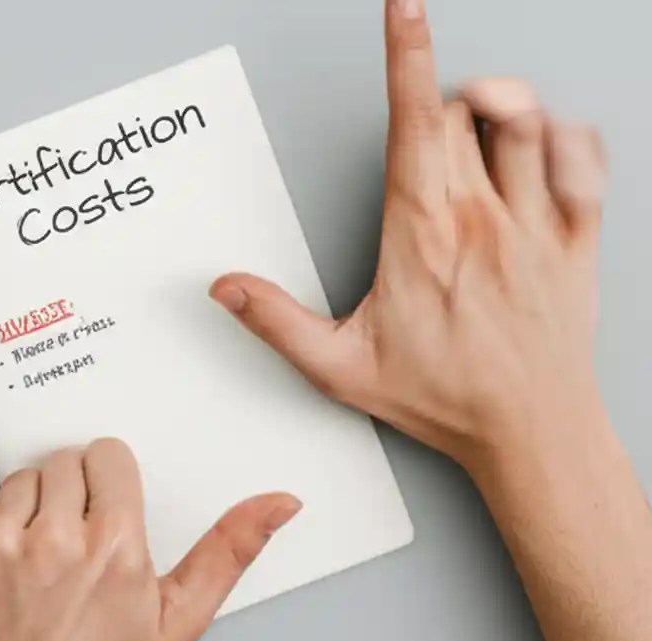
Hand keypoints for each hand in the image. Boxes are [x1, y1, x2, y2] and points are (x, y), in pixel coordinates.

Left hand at [0, 320, 300, 640]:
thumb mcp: (179, 622)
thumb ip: (230, 551)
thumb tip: (279, 501)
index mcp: (118, 546)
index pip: (111, 460)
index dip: (108, 487)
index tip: (102, 518)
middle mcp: (60, 536)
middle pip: (68, 460)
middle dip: (72, 491)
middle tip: (67, 544)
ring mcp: (2, 535)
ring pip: (24, 468)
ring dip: (29, 496)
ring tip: (32, 554)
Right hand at [209, 0, 608, 470]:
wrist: (532, 430)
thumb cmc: (443, 398)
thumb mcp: (341, 368)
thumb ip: (277, 322)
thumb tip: (226, 287)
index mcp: (422, 236)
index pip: (413, 124)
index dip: (408, 57)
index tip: (405, 10)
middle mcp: (482, 218)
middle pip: (465, 113)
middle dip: (441, 99)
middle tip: (423, 130)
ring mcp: (535, 224)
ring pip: (526, 121)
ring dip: (499, 105)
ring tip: (476, 123)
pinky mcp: (576, 238)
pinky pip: (583, 158)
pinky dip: (564, 135)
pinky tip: (539, 148)